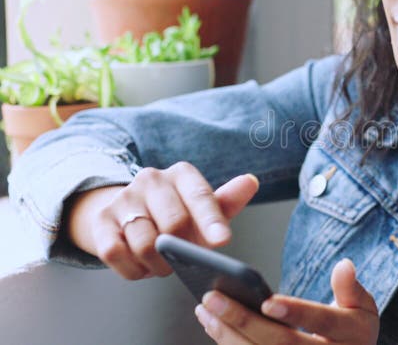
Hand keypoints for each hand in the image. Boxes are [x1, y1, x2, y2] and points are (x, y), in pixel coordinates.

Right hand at [66, 161, 258, 279]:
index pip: (200, 197)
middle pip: (173, 224)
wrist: (127, 212)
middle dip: (183, 251)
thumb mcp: (204, 207)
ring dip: (158, 265)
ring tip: (164, 264)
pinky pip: (116, 254)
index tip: (221, 241)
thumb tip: (251, 182)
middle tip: (185, 260)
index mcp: (182, 174)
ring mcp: (124, 198)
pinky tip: (142, 266)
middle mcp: (151, 179)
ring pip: (145, 244)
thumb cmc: (176, 212)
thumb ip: (227, 201)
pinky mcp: (101, 220)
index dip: (211, 221)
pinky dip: (133, 269)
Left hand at [195, 258, 379, 343]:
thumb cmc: (351, 331)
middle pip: (282, 343)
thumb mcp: (362, 308)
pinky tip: (215, 327)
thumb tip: (343, 265)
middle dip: (244, 320)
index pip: (323, 322)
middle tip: (213, 298)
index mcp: (353, 336)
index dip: (296, 312)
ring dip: (228, 335)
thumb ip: (350, 288)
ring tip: (206, 310)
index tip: (267, 301)